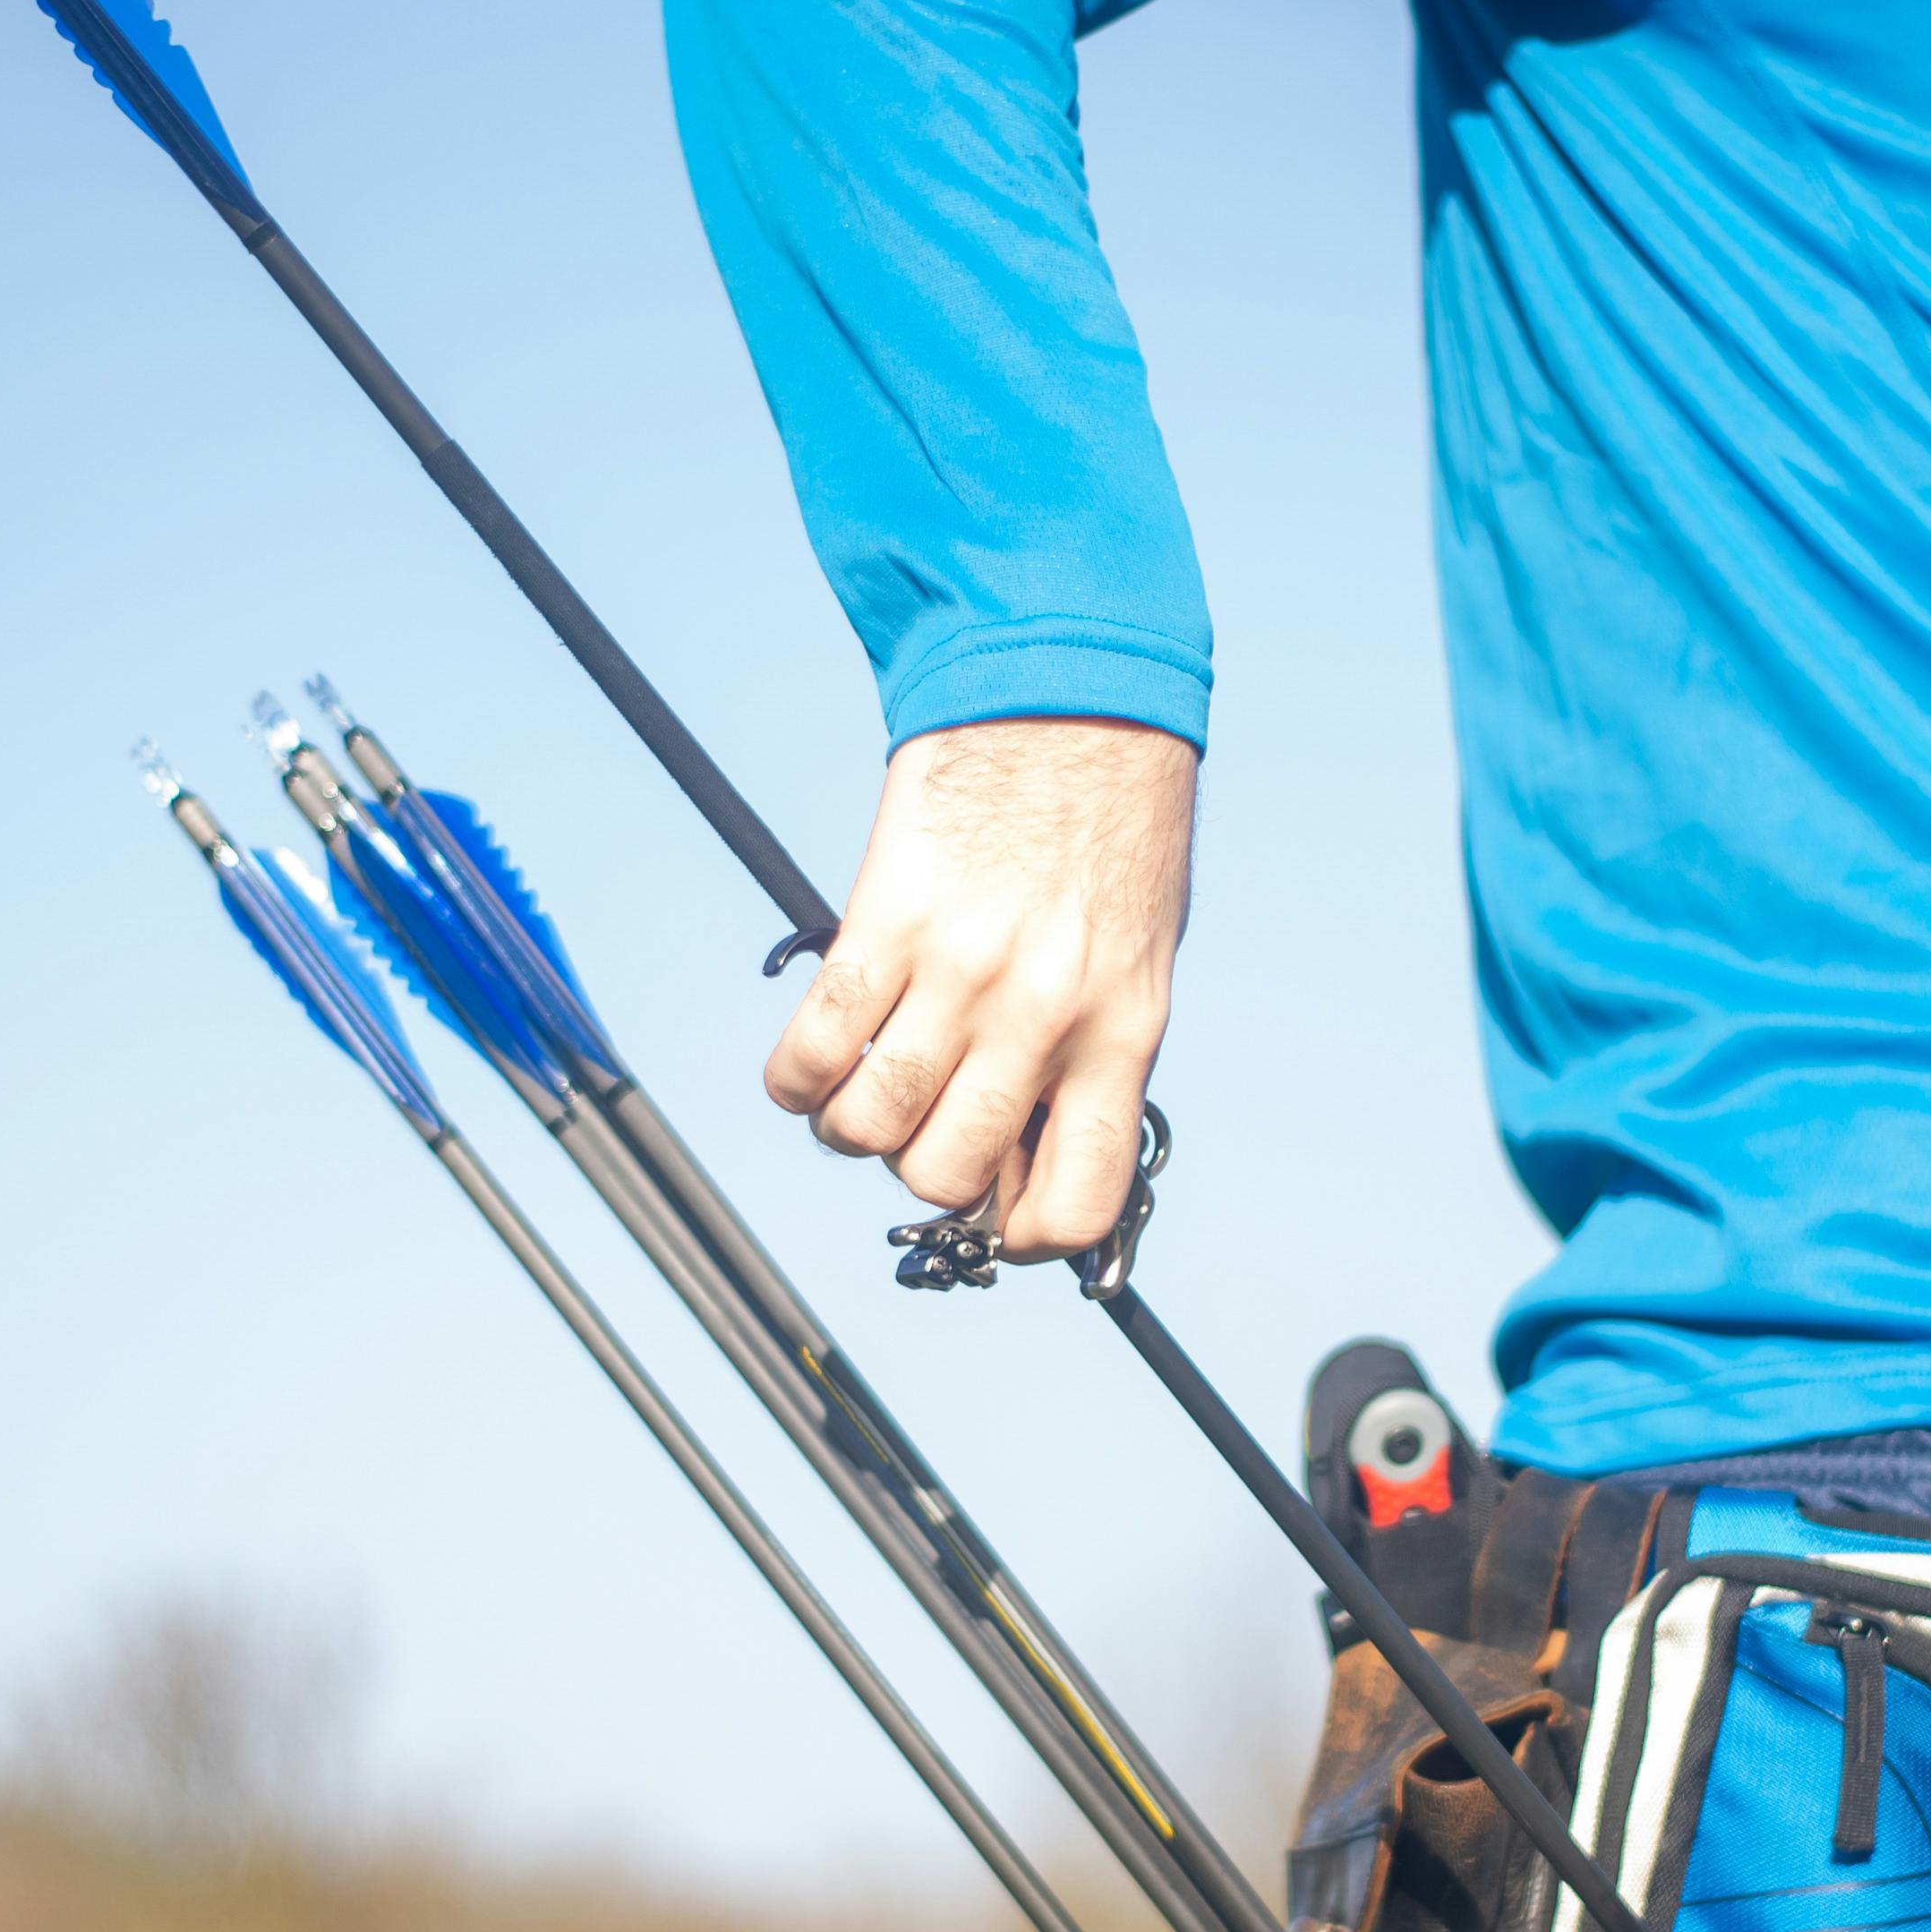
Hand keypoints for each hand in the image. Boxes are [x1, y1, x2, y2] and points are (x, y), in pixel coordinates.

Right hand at [766, 718, 1194, 1258]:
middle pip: (945, 1174)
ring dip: (847, 1130)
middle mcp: (1043, 1016)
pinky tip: (806, 1067)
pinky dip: (795, 1079)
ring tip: (855, 1095)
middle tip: (917, 1126)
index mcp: (1121, 1034)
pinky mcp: (887, 920)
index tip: (996, 1213)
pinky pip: (815, 1047)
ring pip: (868, 1127)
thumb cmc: (1109, 832)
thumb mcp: (1136, 958)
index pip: (1076, 1201)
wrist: (1070, 697)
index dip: (1023, 1234)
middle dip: (919, 1175)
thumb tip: (1026, 1152)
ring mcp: (961, 971)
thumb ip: (1088, 1055)